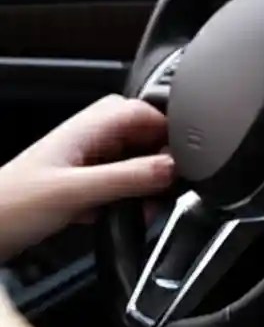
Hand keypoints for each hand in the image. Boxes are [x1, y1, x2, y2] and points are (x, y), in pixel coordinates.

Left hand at [0, 96, 173, 260]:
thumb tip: (172, 168)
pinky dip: (130, 199)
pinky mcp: (82, 186)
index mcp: (86, 129)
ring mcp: (85, 162)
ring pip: (134, 161)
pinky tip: (125, 216)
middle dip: (161, 160)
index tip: (184, 158)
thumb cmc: (10, 206)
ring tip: (147, 206)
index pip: (144, 111)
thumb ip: (128, 177)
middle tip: (168, 184)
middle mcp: (88, 140)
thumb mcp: (77, 191)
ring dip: (147, 183)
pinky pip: (121, 184)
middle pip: (143, 136)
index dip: (170, 131)